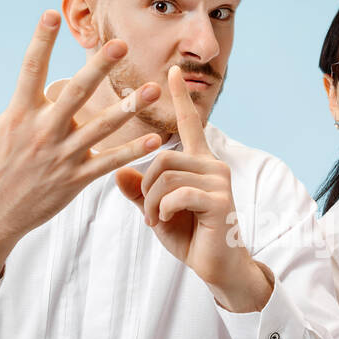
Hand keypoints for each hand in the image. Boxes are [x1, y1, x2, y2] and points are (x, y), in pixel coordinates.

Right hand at [0, 9, 162, 291]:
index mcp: (17, 115)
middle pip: (75, 94)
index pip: (30, 69)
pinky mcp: (74, 181)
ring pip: (101, 128)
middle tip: (119, 43)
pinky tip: (155, 139)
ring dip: (129, 108)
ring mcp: (61, 157)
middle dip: (98, 67)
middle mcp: (42, 132)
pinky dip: (132, 153)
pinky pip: (108, 164)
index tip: (50, 12)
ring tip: (152, 88)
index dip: (41, 40)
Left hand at [113, 65, 267, 311]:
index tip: (172, 71)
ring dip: (151, 203)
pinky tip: (166, 222)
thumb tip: (118, 172)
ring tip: (156, 221)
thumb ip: (140, 193)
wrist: (218, 267)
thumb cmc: (191, 238)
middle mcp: (213, 166)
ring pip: (166, 176)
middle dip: (146, 187)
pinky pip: (176, 195)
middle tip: (148, 213)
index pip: (190, 124)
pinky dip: (162, 211)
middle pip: (162, 156)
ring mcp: (219, 181)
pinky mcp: (220, 200)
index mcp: (200, 163)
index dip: (181, 98)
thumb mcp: (158, 213)